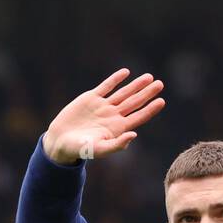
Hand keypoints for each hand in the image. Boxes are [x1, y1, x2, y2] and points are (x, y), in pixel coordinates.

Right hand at [42, 68, 164, 164]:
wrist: (61, 141)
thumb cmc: (81, 150)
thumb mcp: (100, 149)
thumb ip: (117, 144)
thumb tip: (134, 135)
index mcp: (118, 128)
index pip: (139, 117)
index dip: (150, 109)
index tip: (162, 101)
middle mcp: (113, 116)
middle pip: (134, 102)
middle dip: (147, 93)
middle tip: (160, 84)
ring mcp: (103, 106)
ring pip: (123, 93)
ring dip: (136, 85)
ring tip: (149, 77)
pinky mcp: (91, 98)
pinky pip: (106, 86)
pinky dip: (116, 79)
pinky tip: (126, 72)